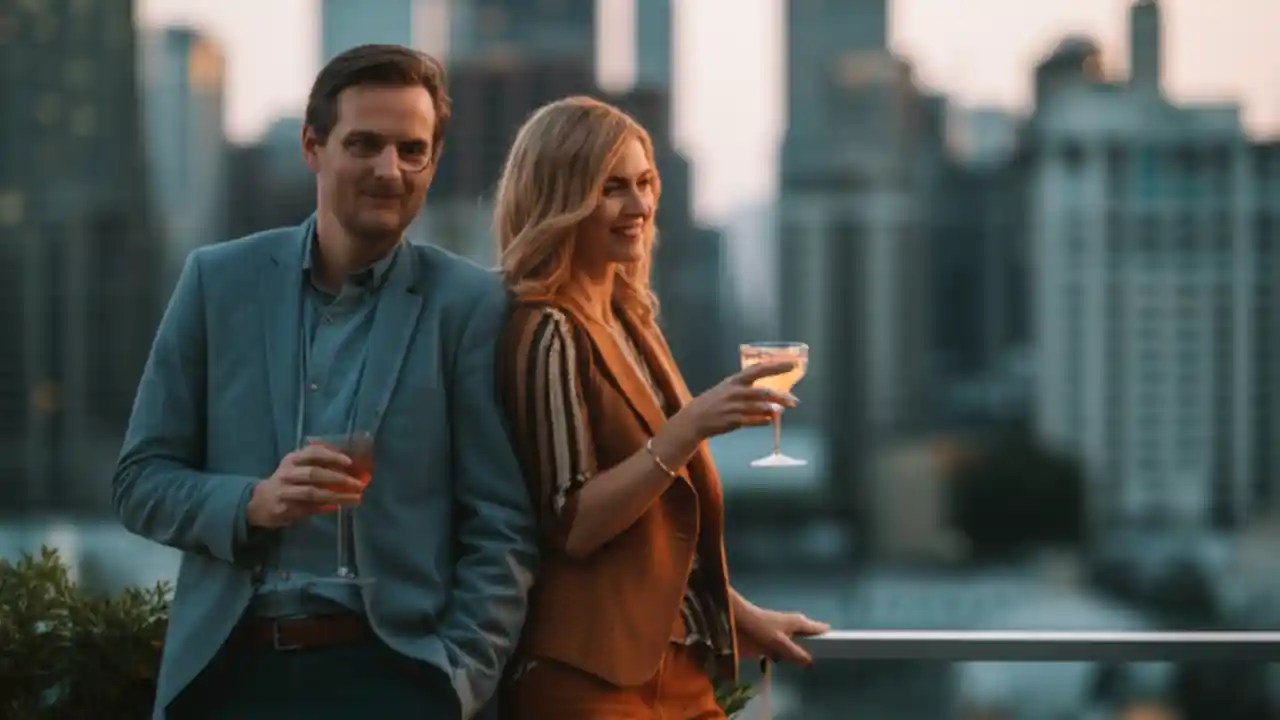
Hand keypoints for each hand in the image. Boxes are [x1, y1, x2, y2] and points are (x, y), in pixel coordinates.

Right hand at [246, 444, 364, 528]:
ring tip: (355, 498)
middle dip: (338, 478)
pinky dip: (325, 508)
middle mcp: (287, 473)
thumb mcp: (297, 468)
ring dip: (337, 496)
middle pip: (314, 473)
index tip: (349, 462)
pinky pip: (309, 508)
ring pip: (313, 493)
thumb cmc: (286, 483)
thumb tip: (350, 469)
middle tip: (358, 484)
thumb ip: (318, 465)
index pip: (313, 452)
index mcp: (292, 459)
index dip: (332, 456)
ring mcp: (284, 491)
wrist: (258, 503)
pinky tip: (338, 508)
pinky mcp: (284, 508)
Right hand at [666, 362, 798, 442]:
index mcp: (735, 380)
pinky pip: (752, 421)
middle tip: (794, 401)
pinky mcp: (732, 421)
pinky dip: (762, 421)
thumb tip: (770, 395)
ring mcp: (733, 407)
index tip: (792, 364)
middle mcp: (735, 392)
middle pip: (763, 392)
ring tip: (781, 411)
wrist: (695, 419)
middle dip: (780, 396)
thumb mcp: (728, 389)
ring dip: (773, 410)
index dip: (776, 366)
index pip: (759, 369)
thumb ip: (747, 389)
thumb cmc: (715, 402)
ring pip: (759, 407)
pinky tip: (769, 421)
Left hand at [735, 604, 829, 666]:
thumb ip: (795, 653)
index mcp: (800, 623)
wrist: (738, 620)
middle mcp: (795, 626)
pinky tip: (786, 665)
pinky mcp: (773, 640)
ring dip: (799, 655)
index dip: (830, 638)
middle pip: (810, 639)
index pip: (820, 629)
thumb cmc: (761, 627)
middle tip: (822, 664)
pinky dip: (786, 657)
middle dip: (815, 650)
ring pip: (797, 646)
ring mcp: (784, 633)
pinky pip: (785, 651)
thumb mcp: (780, 643)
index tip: (839, 649)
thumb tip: (811, 662)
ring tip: (805, 668)